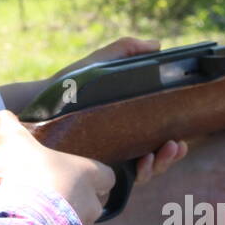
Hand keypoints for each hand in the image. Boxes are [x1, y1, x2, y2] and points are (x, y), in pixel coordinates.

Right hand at [0, 109, 115, 224]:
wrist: (19, 218)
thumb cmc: (23, 174)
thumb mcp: (11, 141)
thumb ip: (6, 125)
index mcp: (86, 174)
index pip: (107, 176)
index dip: (95, 177)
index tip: (79, 176)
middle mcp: (91, 203)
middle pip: (94, 205)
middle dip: (75, 205)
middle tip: (50, 200)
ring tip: (36, 223)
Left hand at [46, 36, 187, 188]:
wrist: (43, 102)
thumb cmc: (73, 83)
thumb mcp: (102, 62)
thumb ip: (127, 49)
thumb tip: (157, 45)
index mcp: (130, 126)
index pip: (157, 141)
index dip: (172, 145)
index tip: (180, 139)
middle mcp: (122, 146)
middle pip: (155, 160)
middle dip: (169, 156)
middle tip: (175, 145)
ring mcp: (109, 160)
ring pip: (144, 172)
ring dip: (159, 164)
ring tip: (162, 152)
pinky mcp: (96, 168)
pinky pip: (124, 179)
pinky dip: (139, 172)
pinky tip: (143, 162)